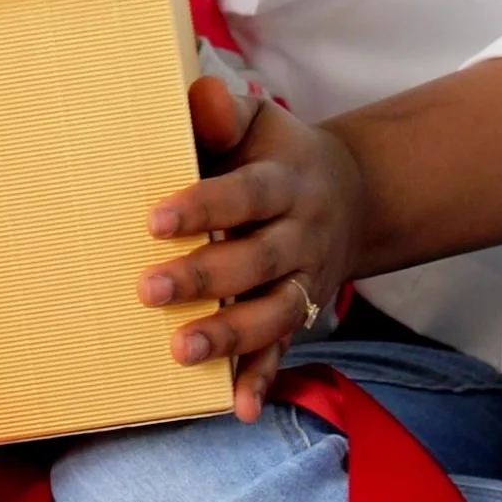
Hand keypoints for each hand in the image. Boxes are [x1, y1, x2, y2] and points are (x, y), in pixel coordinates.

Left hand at [142, 74, 368, 419]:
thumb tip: (198, 95)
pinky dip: (263, 378)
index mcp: (288, 181)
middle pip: (257, 260)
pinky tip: (238, 407)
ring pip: (274, 313)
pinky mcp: (304, 314)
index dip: (204, 207)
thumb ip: (226, 113)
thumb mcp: (261, 123)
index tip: (155, 220)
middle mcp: (302, 234)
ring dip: (230, 335)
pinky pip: (285, 350)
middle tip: (149, 290)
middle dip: (205, 278)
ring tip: (181, 350)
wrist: (353, 195)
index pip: (246, 194)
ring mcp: (307, 280)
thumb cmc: (277, 154)